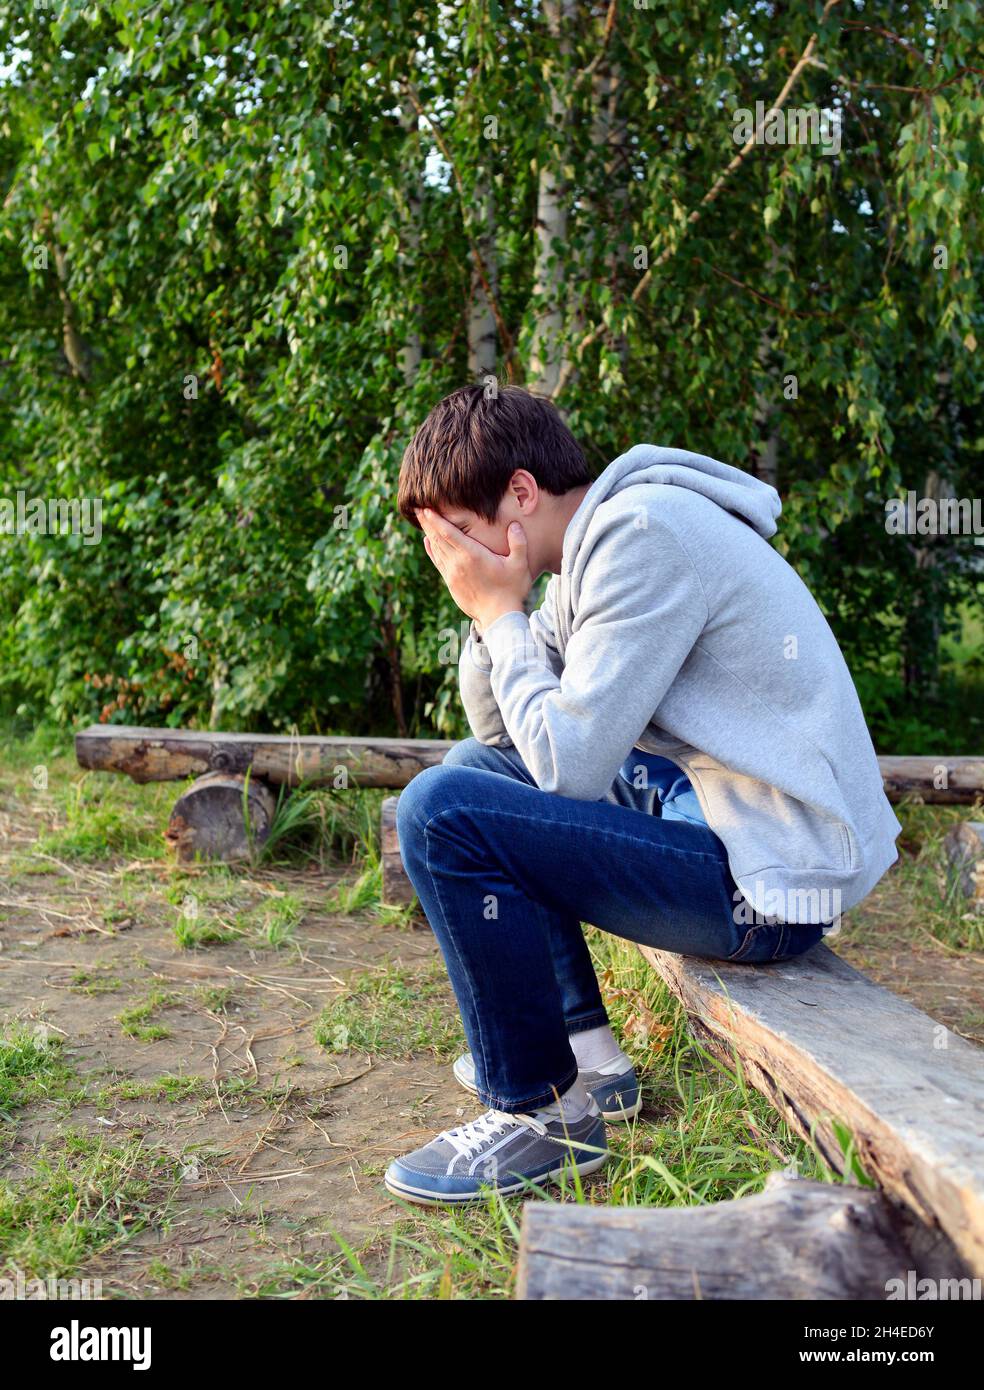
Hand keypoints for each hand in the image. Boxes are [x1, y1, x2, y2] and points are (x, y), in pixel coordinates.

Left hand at [416, 508, 531, 630]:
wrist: (499, 618)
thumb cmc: (511, 591)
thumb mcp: (519, 565)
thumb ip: (518, 542)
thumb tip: (514, 524)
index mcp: (473, 555)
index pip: (449, 533)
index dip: (436, 520)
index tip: (426, 508)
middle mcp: (458, 563)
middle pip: (438, 539)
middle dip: (427, 522)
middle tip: (417, 507)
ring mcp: (452, 574)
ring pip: (436, 549)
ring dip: (428, 533)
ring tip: (422, 520)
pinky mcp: (451, 583)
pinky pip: (438, 562)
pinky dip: (431, 550)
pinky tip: (427, 542)